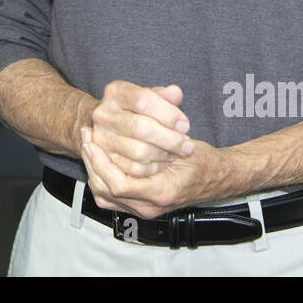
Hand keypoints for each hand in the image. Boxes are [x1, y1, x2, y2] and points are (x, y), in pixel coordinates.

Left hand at [79, 130, 230, 219]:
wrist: (216, 181)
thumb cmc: (203, 162)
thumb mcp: (187, 142)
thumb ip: (172, 122)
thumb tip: (169, 92)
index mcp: (162, 191)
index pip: (119, 184)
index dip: (101, 163)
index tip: (93, 141)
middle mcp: (151, 206)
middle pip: (105, 192)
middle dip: (91, 164)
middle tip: (85, 139)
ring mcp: (144, 209)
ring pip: (104, 196)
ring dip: (93, 170)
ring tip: (88, 146)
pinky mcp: (140, 206)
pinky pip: (111, 198)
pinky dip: (100, 179)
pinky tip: (97, 160)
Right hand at [85, 81, 192, 179]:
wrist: (110, 125)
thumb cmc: (136, 109)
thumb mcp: (149, 96)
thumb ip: (163, 95)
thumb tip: (176, 93)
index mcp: (115, 92)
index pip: (142, 100)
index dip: (168, 114)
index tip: (185, 125)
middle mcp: (103, 114)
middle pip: (140, 128)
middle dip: (170, 139)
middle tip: (188, 145)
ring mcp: (102, 138)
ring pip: (139, 151)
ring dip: (164, 154)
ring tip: (177, 153)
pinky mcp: (106, 160)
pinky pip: (134, 169)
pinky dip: (154, 167)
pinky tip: (164, 161)